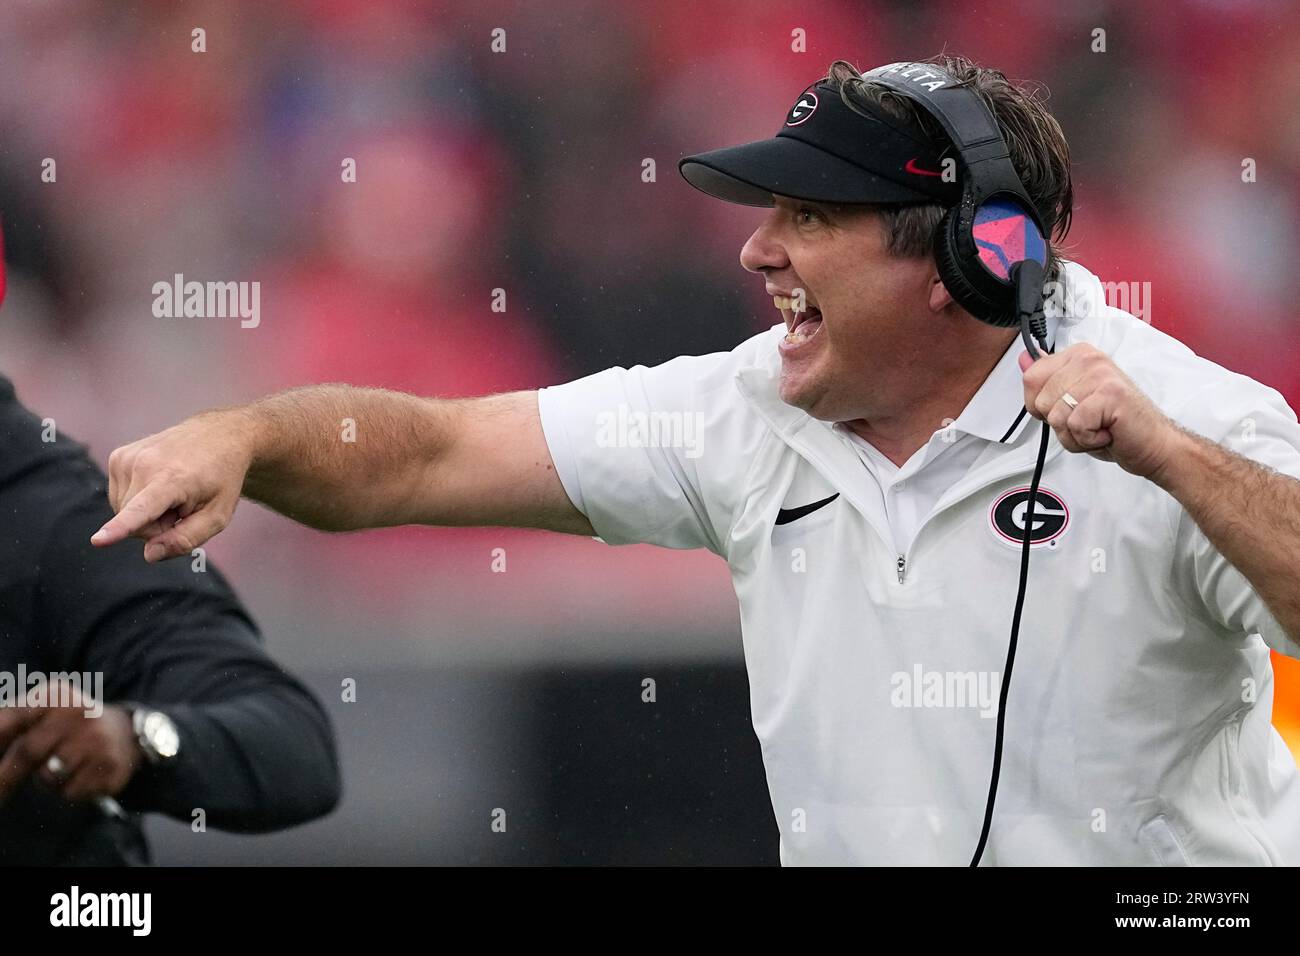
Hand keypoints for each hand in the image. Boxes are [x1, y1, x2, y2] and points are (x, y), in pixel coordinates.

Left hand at [0, 686, 141, 804]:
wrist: (126, 733)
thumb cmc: (68, 725)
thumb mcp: (43, 709)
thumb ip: (10, 720)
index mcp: (56, 695)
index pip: (12, 718)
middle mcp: (79, 713)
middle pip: (27, 752)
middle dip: (4, 778)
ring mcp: (97, 740)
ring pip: (48, 777)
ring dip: (46, 781)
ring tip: (60, 768)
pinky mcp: (110, 766)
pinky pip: (70, 792)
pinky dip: (68, 790)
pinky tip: (81, 774)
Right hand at [91, 408, 256, 561]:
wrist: (217, 435)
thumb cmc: (220, 479)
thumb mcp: (218, 515)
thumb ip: (186, 539)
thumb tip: (150, 554)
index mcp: (172, 479)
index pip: (141, 510)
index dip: (118, 528)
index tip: (97, 541)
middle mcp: (144, 464)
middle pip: (136, 524)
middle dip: (158, 526)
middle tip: (183, 506)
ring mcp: (127, 458)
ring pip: (123, 512)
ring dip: (148, 512)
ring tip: (172, 492)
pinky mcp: (118, 456)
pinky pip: (119, 498)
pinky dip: (138, 498)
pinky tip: (158, 484)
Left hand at [1019, 343, 1181, 480]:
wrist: (1152, 443)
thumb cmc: (1114, 424)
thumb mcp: (1072, 402)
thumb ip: (1047, 381)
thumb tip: (1024, 360)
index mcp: (1078, 356)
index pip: (1031, 377)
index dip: (1041, 405)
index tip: (1069, 408)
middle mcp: (1089, 359)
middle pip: (1041, 400)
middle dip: (1059, 424)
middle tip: (1088, 421)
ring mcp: (1101, 374)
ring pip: (1056, 415)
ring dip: (1074, 435)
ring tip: (1098, 427)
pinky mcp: (1110, 394)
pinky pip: (1075, 425)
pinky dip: (1087, 440)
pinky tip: (1106, 432)